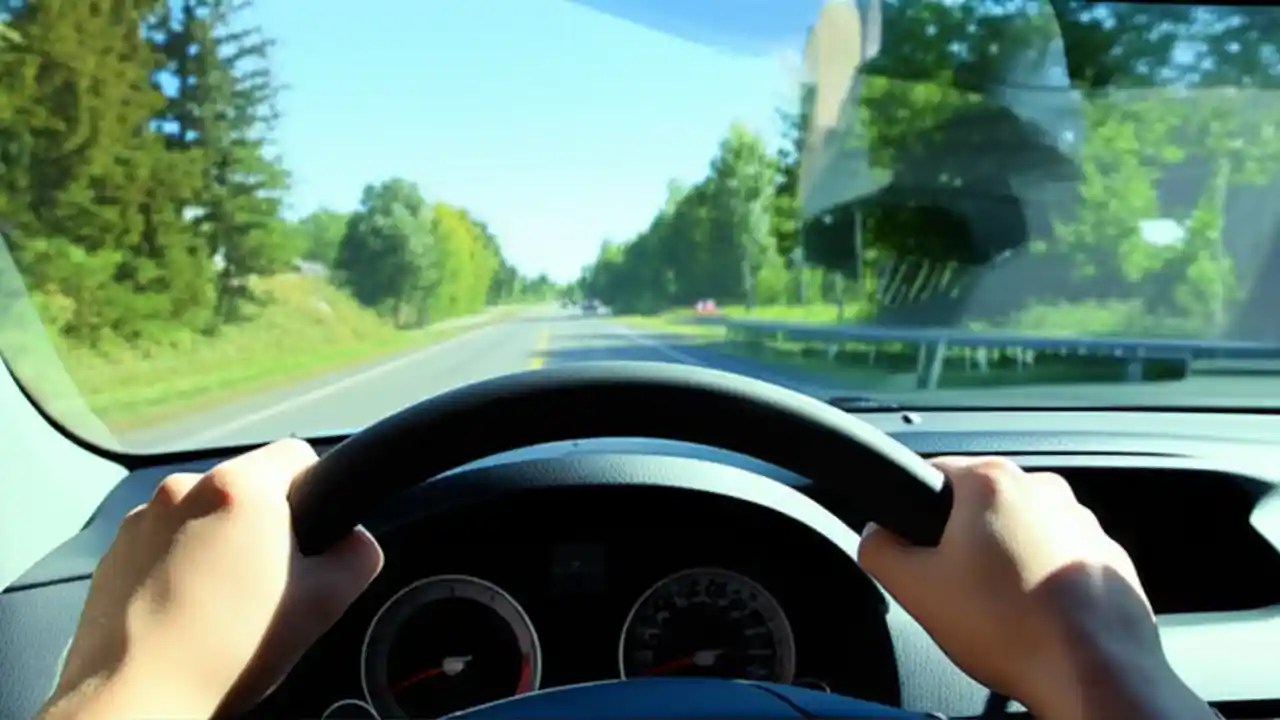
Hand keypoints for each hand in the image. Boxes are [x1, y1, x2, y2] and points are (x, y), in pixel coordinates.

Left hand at [40, 439, 383, 718]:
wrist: (139, 699)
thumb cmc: (228, 650)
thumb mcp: (324, 603)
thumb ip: (357, 555)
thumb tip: (356, 542)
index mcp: (241, 488)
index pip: (298, 454)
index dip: (317, 493)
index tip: (312, 538)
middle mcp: (184, 489)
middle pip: (247, 488)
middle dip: (264, 526)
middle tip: (273, 583)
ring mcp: (141, 520)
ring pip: (203, 516)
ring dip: (218, 544)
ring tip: (225, 604)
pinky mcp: (113, 552)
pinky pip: (162, 543)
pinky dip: (179, 565)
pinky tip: (188, 612)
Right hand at [858, 456, 1212, 719]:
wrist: (1092, 674)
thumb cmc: (1010, 629)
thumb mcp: (915, 589)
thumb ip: (879, 549)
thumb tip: (877, 536)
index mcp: (992, 483)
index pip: (932, 474)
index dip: (914, 515)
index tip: (919, 554)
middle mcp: (1044, 490)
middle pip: (979, 507)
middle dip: (964, 544)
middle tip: (957, 591)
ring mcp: (1084, 523)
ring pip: (1022, 533)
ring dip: (1006, 562)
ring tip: (999, 612)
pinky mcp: (1109, 558)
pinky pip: (1059, 560)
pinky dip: (1043, 583)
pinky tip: (1035, 619)